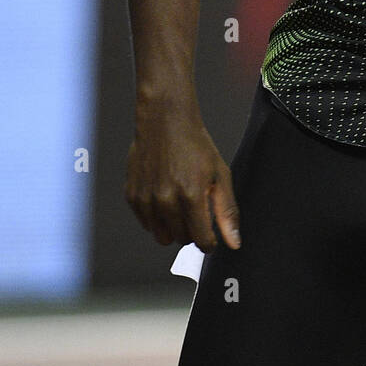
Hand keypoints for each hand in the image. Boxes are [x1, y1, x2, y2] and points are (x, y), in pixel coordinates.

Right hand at [125, 106, 240, 251]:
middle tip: (196, 208)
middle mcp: (165, 201)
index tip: (211, 237)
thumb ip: (227, 212)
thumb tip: (234, 243)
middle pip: (182, 240)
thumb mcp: (220, 175)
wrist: (165, 122)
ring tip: (180, 203)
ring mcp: (146, 200)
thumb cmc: (196, 146)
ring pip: (162, 237)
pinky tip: (164, 194)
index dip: (209, 242)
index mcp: (191, 196)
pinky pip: (147, 224)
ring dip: (173, 227)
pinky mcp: (132, 197)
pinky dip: (157, 217)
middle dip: (192, 230)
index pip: (201, 241)